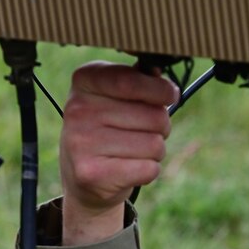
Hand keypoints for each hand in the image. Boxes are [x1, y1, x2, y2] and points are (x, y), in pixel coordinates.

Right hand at [58, 61, 178, 244]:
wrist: (82, 174)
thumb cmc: (108, 126)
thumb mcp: (116, 94)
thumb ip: (139, 79)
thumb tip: (158, 74)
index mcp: (84, 81)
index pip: (131, 81)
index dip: (161, 89)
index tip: (171, 95)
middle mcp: (78, 110)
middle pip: (155, 115)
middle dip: (161, 126)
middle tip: (142, 131)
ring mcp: (81, 143)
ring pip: (155, 144)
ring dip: (155, 150)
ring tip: (133, 150)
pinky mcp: (91, 174)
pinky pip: (149, 169)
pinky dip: (148, 170)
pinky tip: (128, 168)